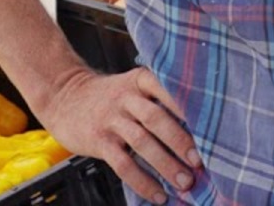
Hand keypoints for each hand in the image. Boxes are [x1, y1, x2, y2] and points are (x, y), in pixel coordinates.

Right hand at [37, 65, 199, 203]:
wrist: (64, 96)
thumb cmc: (108, 96)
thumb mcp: (132, 86)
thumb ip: (158, 100)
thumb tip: (196, 131)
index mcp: (140, 80)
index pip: (167, 89)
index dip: (188, 108)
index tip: (209, 126)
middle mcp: (126, 97)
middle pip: (157, 118)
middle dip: (181, 142)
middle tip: (200, 162)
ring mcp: (111, 119)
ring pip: (142, 142)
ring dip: (166, 164)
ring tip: (184, 182)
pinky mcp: (99, 140)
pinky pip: (123, 164)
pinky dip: (143, 181)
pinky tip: (158, 194)